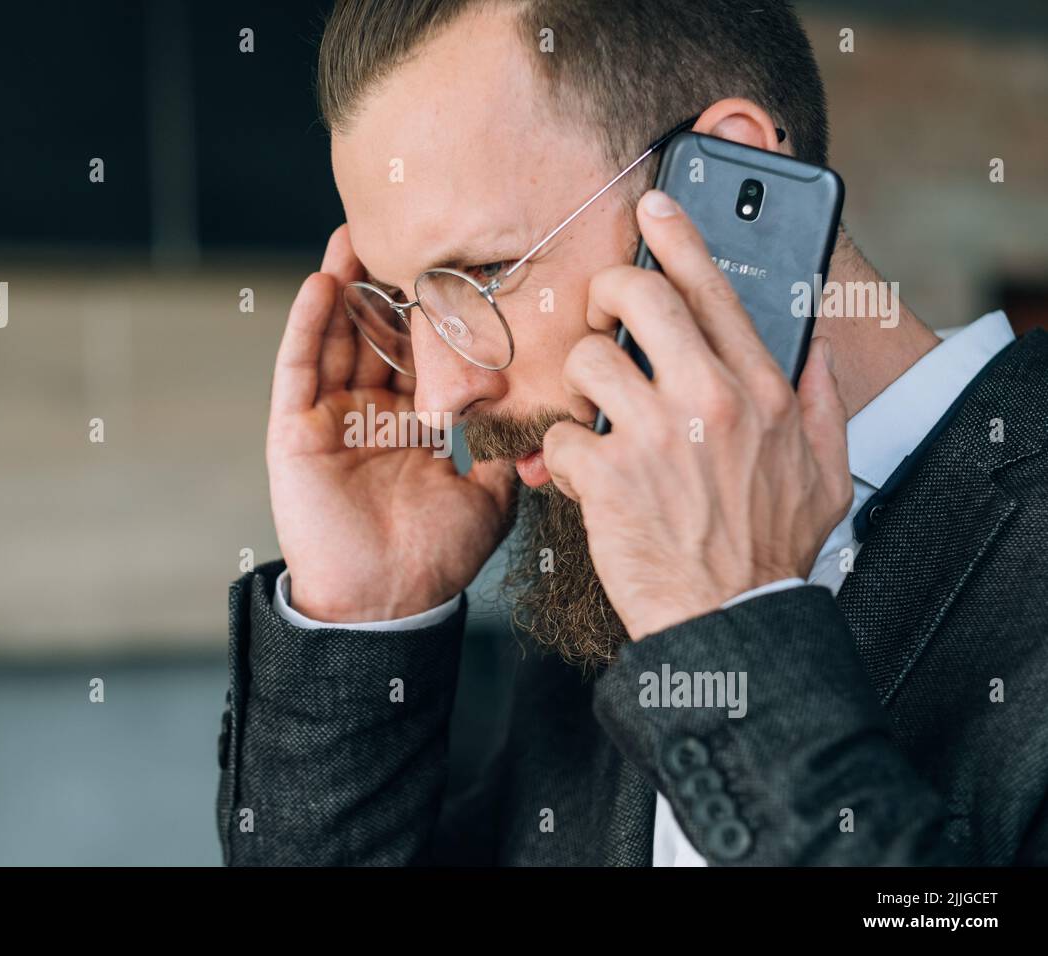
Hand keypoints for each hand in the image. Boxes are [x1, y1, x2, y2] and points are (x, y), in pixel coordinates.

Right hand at [266, 225, 515, 621]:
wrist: (385, 603)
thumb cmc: (436, 556)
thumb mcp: (490, 492)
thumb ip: (508, 444)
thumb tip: (544, 401)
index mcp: (417, 423)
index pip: (425, 349)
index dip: (435, 307)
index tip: (455, 259)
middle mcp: (373, 412)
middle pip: (378, 330)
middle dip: (389, 281)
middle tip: (405, 225)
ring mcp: (332, 416)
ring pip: (337, 335)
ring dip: (347, 284)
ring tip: (360, 230)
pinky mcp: (295, 428)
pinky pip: (300, 366)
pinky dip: (310, 324)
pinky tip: (324, 282)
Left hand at [542, 190, 852, 640]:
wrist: (731, 620)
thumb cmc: (771, 549)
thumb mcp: (826, 471)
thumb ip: (822, 402)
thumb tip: (817, 348)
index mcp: (762, 390)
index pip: (715, 289)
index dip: (679, 237)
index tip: (654, 207)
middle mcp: (710, 398)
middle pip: (637, 298)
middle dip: (607, 296)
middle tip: (602, 320)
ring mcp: (657, 434)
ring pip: (587, 362)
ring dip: (582, 391)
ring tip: (597, 423)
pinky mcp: (608, 476)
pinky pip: (558, 436)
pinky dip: (562, 459)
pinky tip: (586, 480)